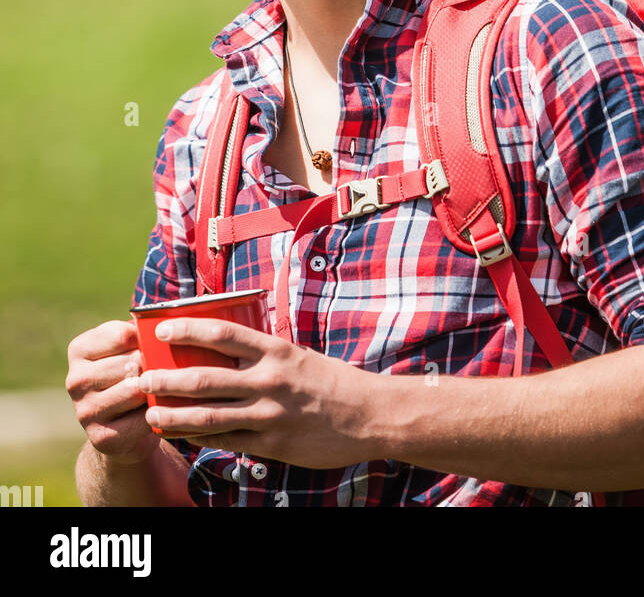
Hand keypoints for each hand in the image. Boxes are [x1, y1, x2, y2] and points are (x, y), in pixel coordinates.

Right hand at [66, 320, 156, 463]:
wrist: (124, 426)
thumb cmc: (132, 374)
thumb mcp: (129, 345)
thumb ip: (139, 331)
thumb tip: (160, 326)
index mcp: (79, 350)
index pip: (122, 335)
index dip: (145, 339)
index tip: (152, 346)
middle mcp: (75, 380)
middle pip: (129, 364)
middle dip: (152, 366)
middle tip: (162, 371)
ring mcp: (85, 411)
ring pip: (135, 391)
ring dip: (155, 390)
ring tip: (160, 389)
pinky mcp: (101, 438)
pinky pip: (141, 419)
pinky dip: (156, 414)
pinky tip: (157, 411)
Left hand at [137, 318, 379, 469]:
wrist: (369, 415)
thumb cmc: (331, 382)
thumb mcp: (297, 356)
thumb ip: (263, 354)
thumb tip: (225, 349)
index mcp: (275, 350)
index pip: (222, 333)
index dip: (187, 329)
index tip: (161, 328)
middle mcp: (269, 380)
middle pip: (205, 378)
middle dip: (167, 379)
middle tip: (143, 377)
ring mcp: (268, 415)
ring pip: (208, 416)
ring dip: (173, 416)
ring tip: (152, 414)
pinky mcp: (272, 445)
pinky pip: (227, 442)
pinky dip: (201, 439)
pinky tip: (184, 437)